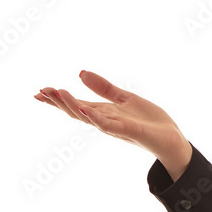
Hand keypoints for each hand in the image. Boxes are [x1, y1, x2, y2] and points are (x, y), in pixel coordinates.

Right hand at [34, 71, 192, 178]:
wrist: (170, 138)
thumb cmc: (148, 120)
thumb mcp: (125, 98)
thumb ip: (104, 87)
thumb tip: (81, 72)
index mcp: (104, 112)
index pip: (76, 104)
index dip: (59, 98)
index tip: (40, 90)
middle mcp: (105, 120)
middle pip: (77, 111)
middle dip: (59, 101)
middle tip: (41, 91)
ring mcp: (114, 127)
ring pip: (88, 116)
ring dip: (72, 105)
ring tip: (58, 93)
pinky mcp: (127, 130)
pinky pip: (107, 124)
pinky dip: (95, 117)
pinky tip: (84, 108)